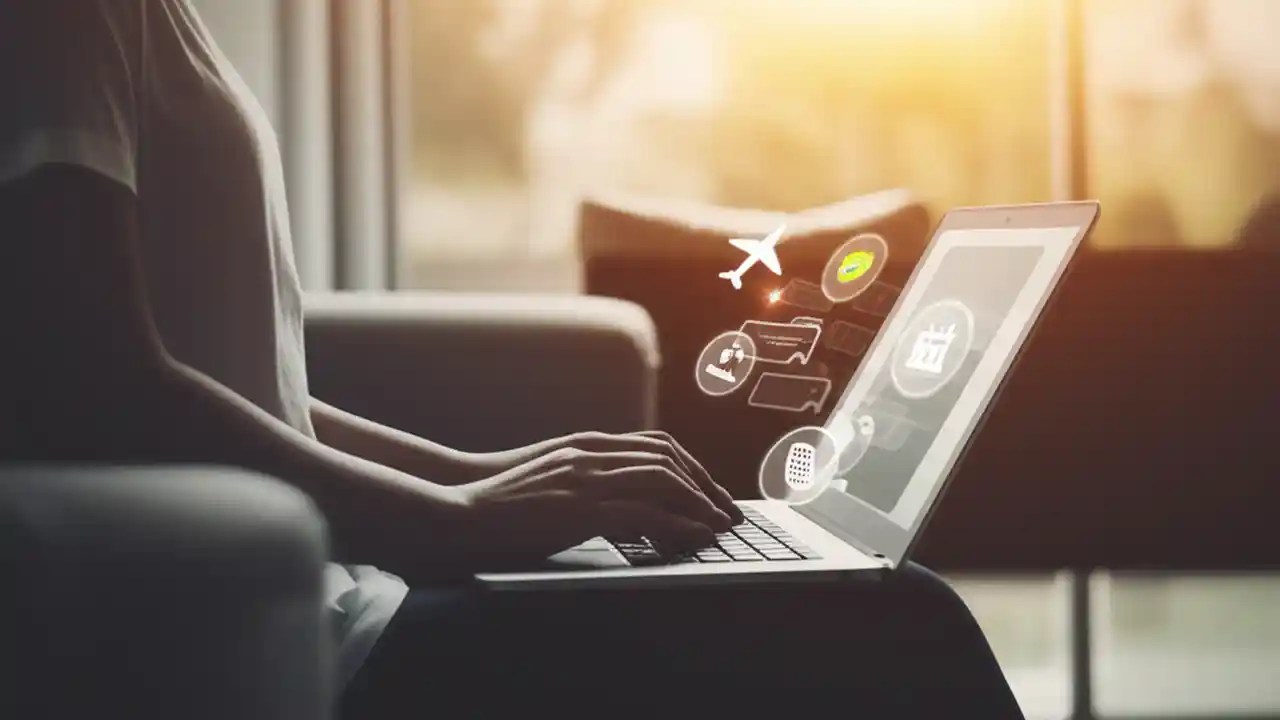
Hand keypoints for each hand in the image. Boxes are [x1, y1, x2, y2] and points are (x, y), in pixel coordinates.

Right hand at [475, 430, 741, 523]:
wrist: (458, 508)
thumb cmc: (499, 502)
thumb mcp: (550, 481)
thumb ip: (585, 480)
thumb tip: (620, 505)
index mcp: (586, 445)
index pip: (656, 445)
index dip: (691, 467)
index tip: (710, 492)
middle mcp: (592, 454)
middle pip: (668, 457)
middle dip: (705, 484)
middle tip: (728, 511)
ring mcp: (587, 478)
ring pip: (663, 479)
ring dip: (699, 502)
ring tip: (720, 526)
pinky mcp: (581, 507)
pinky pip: (644, 511)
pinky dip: (678, 523)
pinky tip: (694, 538)